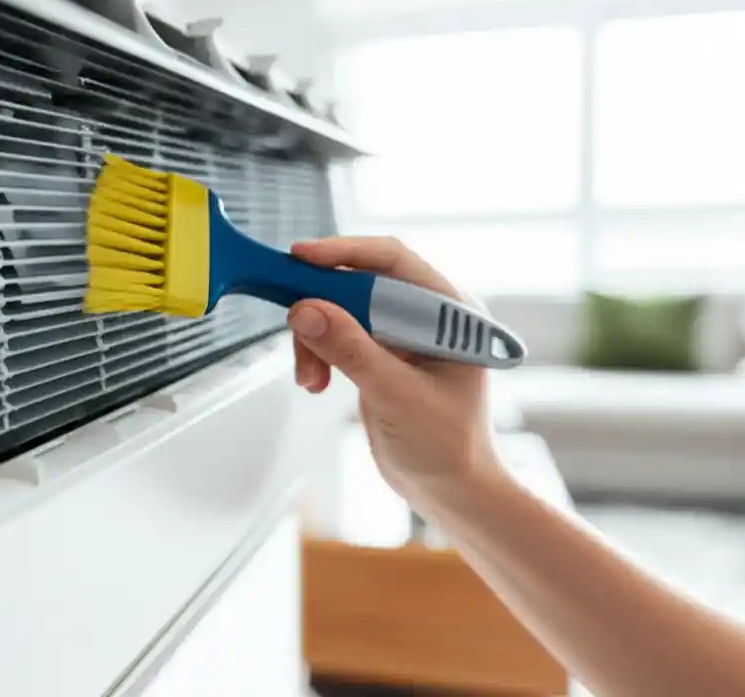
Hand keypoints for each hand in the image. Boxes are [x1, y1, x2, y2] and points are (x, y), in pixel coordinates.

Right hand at [288, 237, 497, 500]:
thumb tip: (307, 310)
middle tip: (293, 321)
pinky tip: (317, 381)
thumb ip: (352, 350)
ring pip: (342, 310)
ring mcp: (403, 336)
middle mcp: (428, 316)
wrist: (451, 491)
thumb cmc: (449, 448)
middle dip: (322, 305)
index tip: (301, 257)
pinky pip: (338, 335)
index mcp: (451, 312)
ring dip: (316, 337)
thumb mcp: (396, 395)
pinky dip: (319, 352)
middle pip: (360, 282)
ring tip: (310, 376)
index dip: (345, 252)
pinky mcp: (381, 355)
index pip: (393, 261)